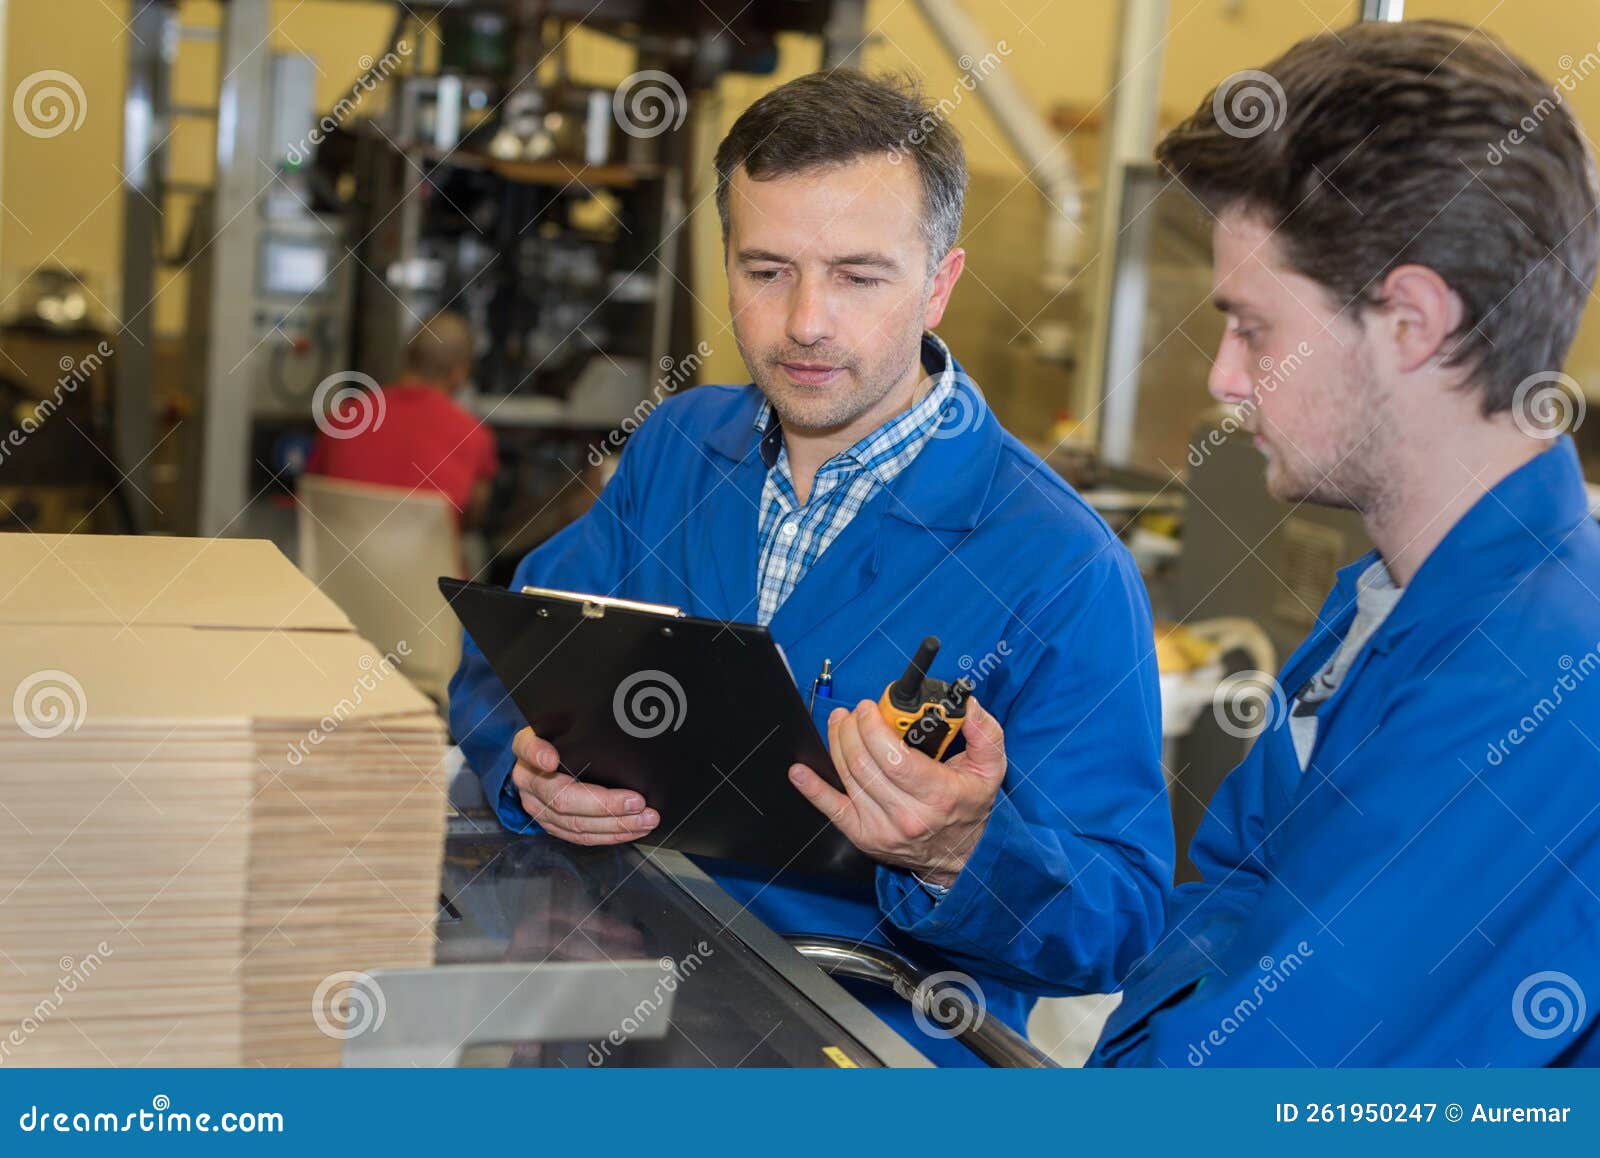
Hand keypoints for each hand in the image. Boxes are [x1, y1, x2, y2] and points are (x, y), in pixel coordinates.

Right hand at [509, 726, 658, 845]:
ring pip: (575, 824)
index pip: (527, 748)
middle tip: (637, 802)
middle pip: (562, 798)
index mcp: (526, 748)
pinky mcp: (551, 825)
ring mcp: (537, 807)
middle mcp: (528, 781)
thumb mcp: (565, 721)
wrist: (541, 758)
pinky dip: (610, 835)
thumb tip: (620, 719)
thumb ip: (579, 722)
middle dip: (604, 804)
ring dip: (615, 824)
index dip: (538, 754)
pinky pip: (580, 837)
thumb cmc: (562, 736)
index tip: (552, 759)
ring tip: (645, 819)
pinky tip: (633, 829)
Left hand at [787, 696, 1006, 887]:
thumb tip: (966, 703)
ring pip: (848, 778)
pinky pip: (832, 810)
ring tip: (840, 722)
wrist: (960, 856)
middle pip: (865, 764)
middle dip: (852, 728)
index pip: (895, 757)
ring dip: (836, 743)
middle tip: (855, 711)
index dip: (874, 727)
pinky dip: (812, 788)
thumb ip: (984, 732)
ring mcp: (882, 828)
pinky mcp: (863, 836)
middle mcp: (908, 815)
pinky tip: (800, 771)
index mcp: (939, 794)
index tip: (871, 707)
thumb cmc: (969, 806)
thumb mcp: (990, 769)